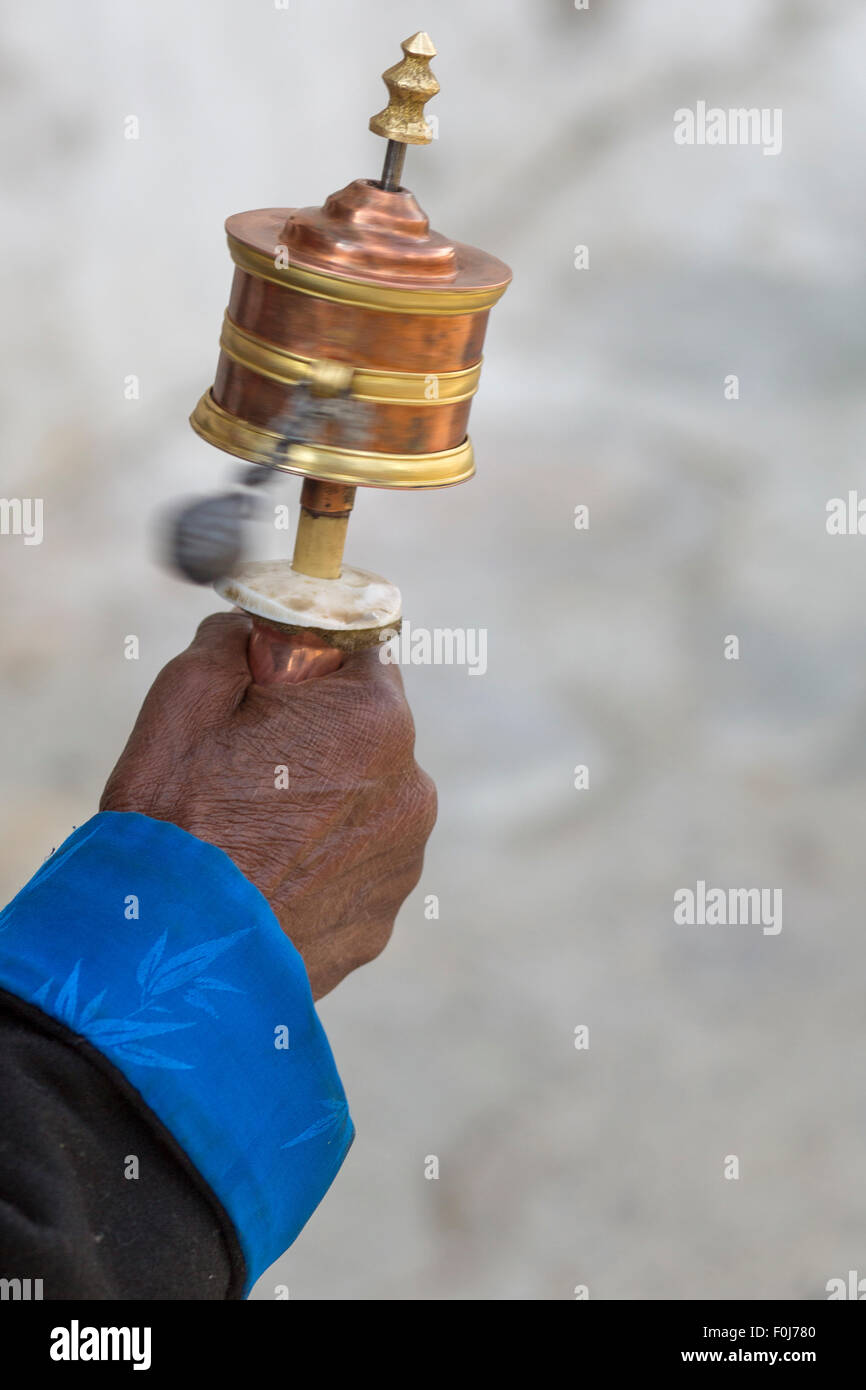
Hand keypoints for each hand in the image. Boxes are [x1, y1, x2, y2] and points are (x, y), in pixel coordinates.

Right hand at [100, 613, 436, 997]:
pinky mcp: (380, 923)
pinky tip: (264, 886)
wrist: (167, 961)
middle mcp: (412, 789)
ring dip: (322, 809)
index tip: (270, 689)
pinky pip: (354, 874)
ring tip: (249, 841)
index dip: (308, 667)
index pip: (361, 655)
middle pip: (367, 735)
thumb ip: (236, 640)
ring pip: (363, 808)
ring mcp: (402, 863)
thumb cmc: (174, 821)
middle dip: (317, 739)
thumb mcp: (186, 697)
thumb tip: (255, 628)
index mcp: (375, 719)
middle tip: (247, 771)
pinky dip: (319, 871)